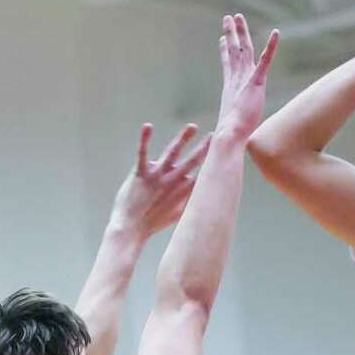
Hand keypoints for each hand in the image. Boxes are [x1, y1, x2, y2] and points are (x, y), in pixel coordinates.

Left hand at [111, 122, 210, 239]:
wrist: (131, 228)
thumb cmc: (152, 221)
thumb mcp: (175, 213)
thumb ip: (188, 201)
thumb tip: (200, 195)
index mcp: (181, 192)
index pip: (200, 175)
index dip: (211, 165)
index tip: (223, 155)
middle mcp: (172, 182)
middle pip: (192, 161)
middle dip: (204, 148)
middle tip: (215, 136)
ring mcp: (157, 177)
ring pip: (172, 153)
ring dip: (183, 139)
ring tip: (192, 127)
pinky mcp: (141, 174)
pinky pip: (143, 153)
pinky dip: (145, 139)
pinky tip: (147, 126)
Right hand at [216, 13, 278, 140]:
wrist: (230, 136)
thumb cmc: (230, 138)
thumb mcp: (234, 128)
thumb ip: (233, 127)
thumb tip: (227, 142)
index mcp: (231, 89)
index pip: (228, 66)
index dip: (226, 51)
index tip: (223, 39)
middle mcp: (235, 80)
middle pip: (233, 52)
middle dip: (231, 34)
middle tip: (228, 18)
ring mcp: (245, 79)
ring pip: (244, 49)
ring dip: (242, 32)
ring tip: (238, 16)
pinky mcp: (256, 82)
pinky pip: (265, 60)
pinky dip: (271, 46)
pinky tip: (276, 33)